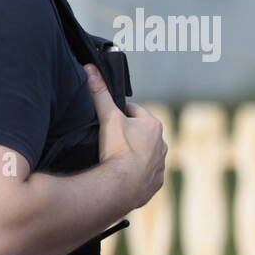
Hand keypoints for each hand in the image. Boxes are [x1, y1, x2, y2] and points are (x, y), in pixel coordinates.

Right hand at [85, 64, 166, 209]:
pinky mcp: (156, 183)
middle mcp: (162, 144)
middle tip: (108, 138)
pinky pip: (145, 174)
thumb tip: (91, 69)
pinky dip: (135, 173)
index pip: (134, 111)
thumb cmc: (118, 148)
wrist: (123, 186)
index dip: (119, 113)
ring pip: (145, 154)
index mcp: (153, 125)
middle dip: (127, 133)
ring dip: (132, 154)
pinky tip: (122, 174)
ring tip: (114, 157)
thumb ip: (100, 93)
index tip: (107, 118)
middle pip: (141, 134)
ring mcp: (160, 165)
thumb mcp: (108, 117)